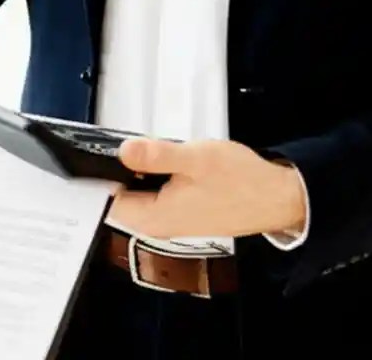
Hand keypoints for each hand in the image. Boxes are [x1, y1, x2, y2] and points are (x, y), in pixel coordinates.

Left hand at [109, 138, 306, 239]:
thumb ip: (156, 155)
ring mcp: (172, 220)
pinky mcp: (183, 213)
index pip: (107, 202)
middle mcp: (160, 225)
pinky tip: (172, 164)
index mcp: (156, 217)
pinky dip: (158, 178)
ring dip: (142, 173)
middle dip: (122, 171)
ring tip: (155, 153)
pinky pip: (157, 194)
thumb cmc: (243, 182)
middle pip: (120, 197)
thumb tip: (125, 151)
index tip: (95, 157)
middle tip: (129, 147)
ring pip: (139, 194)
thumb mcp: (196, 158)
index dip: (99, 177)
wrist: (276, 197)